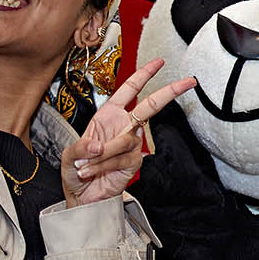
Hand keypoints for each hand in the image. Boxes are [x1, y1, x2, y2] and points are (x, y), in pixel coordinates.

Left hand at [60, 59, 193, 207]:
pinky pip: (121, 158)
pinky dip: (103, 165)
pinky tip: (92, 171)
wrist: (84, 196)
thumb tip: (98, 146)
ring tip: (86, 165)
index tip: (158, 63)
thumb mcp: (70, 154)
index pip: (130, 90)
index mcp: (109, 115)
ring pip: (125, 140)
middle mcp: (123, 126)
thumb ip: (82, 148)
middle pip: (151, 106)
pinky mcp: (134, 161)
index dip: (144, 74)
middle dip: (169, 91)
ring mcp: (131, 144)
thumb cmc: (78, 170)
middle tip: (188, 82)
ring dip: (102, 154)